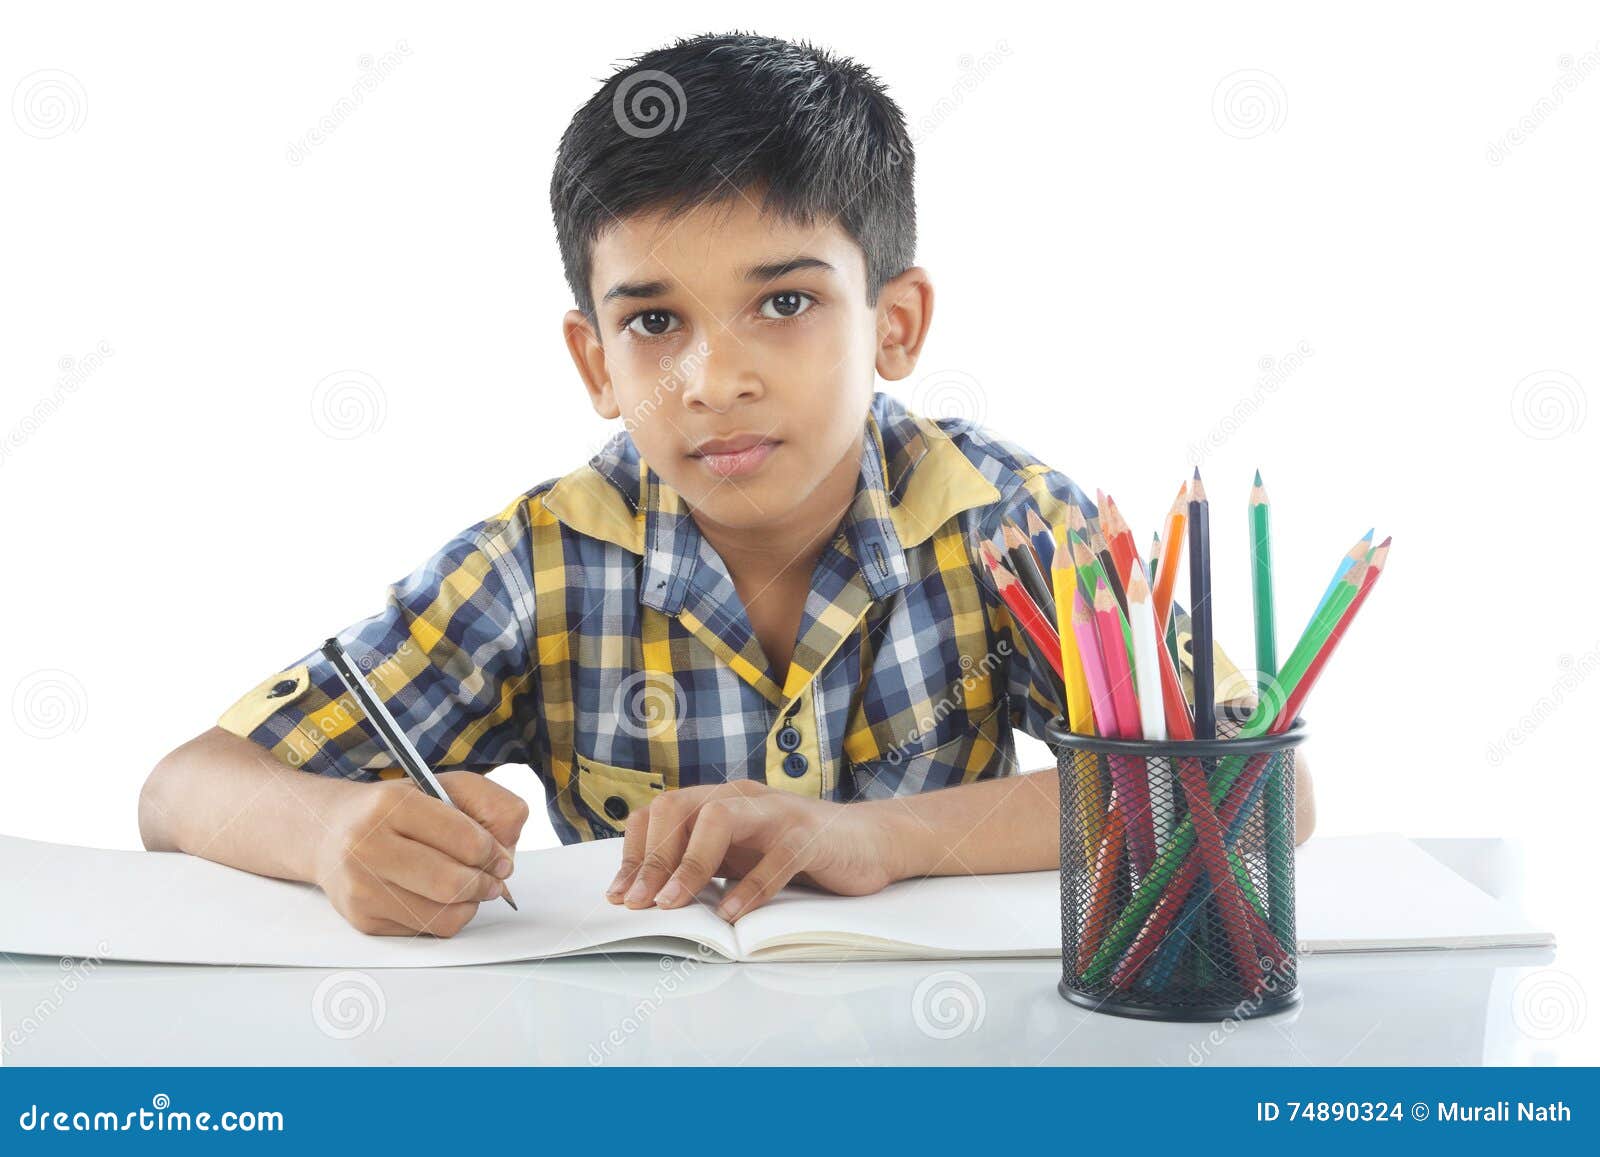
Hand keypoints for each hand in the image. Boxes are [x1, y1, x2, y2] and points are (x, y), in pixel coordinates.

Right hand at [315, 771, 529, 936]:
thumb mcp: (442, 786)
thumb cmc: (396, 810)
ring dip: (470, 904)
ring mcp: (361, 886)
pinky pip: (425, 930)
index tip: (502, 858)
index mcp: (390, 804)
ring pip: (442, 914)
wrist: (329, 832)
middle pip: (452, 883)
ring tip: (472, 888)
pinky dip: (446, 917)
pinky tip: (442, 898)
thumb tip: (508, 847)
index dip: (494, 853)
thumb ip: (489, 803)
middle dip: (486, 884)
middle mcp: (367, 845)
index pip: (463, 839)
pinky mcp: (362, 918)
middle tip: (495, 880)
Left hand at [604, 780, 904, 921]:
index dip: (635, 853)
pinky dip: (749, 888)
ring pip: (719, 820)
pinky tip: (730, 915)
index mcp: (719, 800)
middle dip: (653, 858)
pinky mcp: (809, 836)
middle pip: (680, 809)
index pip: (660, 812)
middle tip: (638, 903)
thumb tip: (649, 896)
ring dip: (688, 865)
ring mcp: (777, 813)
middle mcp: (742, 798)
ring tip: (670, 904)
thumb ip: (703, 864)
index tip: (620, 895)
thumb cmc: (797, 851)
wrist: (869, 841)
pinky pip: (774, 858)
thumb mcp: (741, 854)